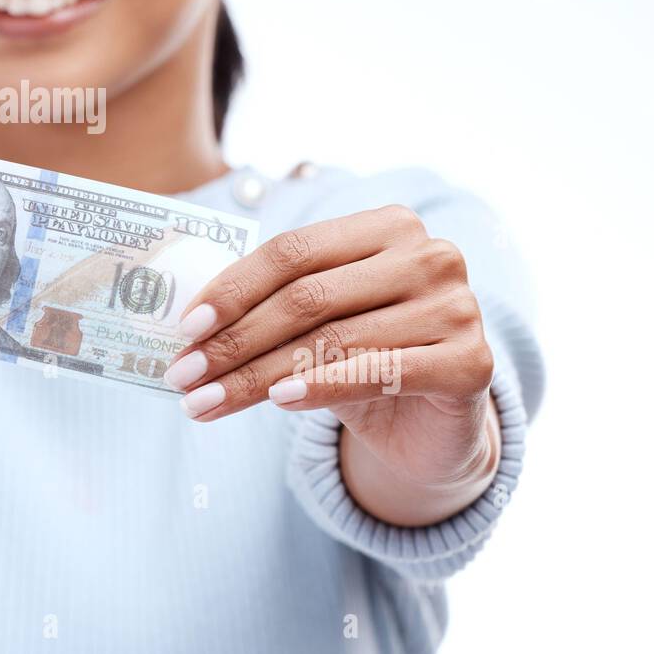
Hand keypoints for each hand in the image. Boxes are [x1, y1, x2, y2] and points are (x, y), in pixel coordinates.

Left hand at [164, 204, 497, 489]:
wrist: (434, 428)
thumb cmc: (362, 360)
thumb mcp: (315, 324)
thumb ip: (268, 308)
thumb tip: (184, 319)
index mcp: (387, 226)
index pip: (292, 250)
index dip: (231, 289)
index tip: (183, 327)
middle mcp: (429, 255)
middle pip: (307, 296)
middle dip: (234, 340)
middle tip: (182, 374)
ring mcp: (456, 306)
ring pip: (332, 339)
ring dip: (258, 377)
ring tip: (206, 402)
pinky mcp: (472, 363)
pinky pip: (380, 372)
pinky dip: (322, 385)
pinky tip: (278, 401)